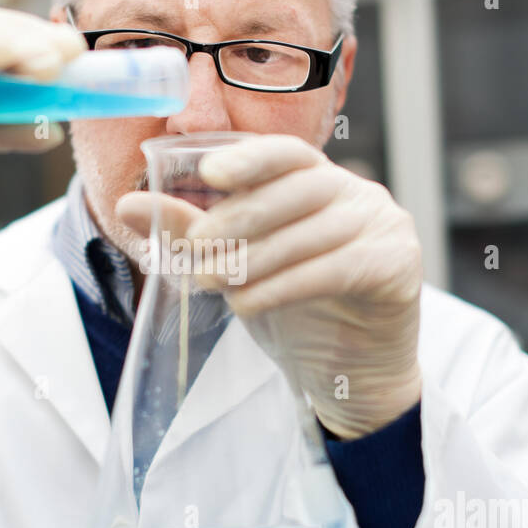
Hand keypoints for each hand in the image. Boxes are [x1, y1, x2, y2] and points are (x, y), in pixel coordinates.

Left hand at [117, 134, 422, 438]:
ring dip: (255, 258)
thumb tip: (129, 204)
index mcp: (320, 181)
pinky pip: (336, 269)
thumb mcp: (237, 267)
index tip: (210, 173)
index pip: (288, 153)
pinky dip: (286, 286)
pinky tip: (249, 305)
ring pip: (313, 232)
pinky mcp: (399, 266)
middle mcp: (358, 195)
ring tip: (212, 282)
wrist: (354, 375)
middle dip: (241, 217)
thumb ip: (192, 232)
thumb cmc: (297, 311)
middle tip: (197, 246)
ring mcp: (385, 226)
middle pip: (298, 189)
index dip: (251, 159)